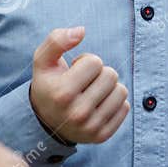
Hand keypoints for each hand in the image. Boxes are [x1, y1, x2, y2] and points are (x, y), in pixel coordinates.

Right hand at [29, 26, 129, 143]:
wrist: (45, 122)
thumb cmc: (48, 84)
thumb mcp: (43, 60)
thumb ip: (56, 40)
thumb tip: (81, 30)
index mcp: (62, 93)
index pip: (95, 62)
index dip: (86, 61)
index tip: (74, 71)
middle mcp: (77, 113)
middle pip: (111, 75)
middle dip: (98, 73)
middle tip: (83, 82)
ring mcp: (91, 127)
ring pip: (121, 91)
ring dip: (108, 87)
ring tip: (91, 92)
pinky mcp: (102, 136)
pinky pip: (125, 107)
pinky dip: (114, 102)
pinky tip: (98, 105)